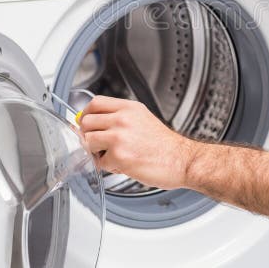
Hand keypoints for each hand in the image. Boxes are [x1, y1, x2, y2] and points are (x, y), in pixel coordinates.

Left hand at [78, 96, 197, 189]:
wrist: (182, 160)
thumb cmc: (166, 145)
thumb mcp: (143, 119)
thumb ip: (120, 118)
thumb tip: (96, 123)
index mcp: (129, 108)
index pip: (95, 103)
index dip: (87, 114)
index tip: (87, 123)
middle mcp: (123, 119)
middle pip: (86, 121)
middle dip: (88, 134)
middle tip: (97, 143)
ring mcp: (119, 137)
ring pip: (88, 140)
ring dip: (95, 151)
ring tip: (110, 155)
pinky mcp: (119, 156)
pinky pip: (99, 162)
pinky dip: (107, 166)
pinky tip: (121, 165)